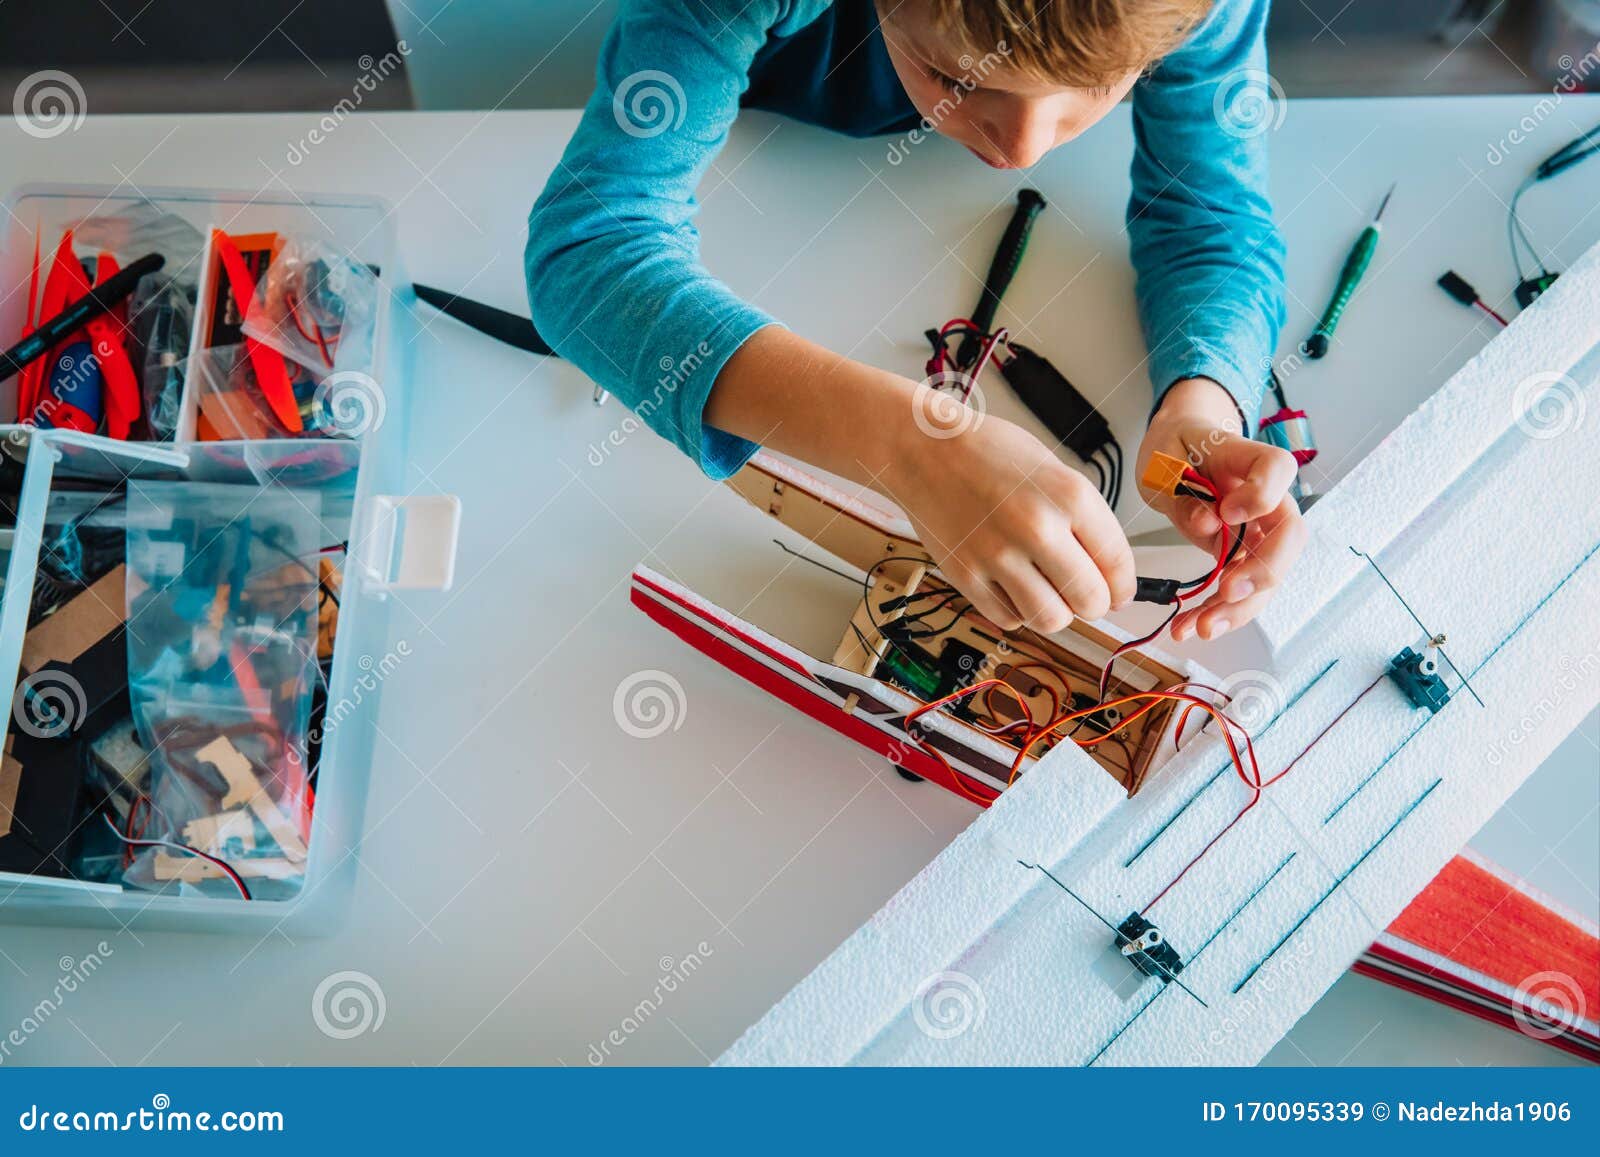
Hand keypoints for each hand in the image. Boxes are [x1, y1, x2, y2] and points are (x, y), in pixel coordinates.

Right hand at [883, 396, 1134, 633]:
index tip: (1120, 594)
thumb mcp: (1053, 470)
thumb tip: (1107, 571)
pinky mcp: (966, 575)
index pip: (1116, 563)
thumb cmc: (988, 453)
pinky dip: (1017, 611)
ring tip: (1048, 593)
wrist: (924, 449)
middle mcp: (1037, 528)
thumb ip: (1082, 519)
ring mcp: (998, 555)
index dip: (1124, 587)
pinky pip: (1008, 619)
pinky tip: (1013, 587)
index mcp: (1069, 496)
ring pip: (1051, 619)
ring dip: (1056, 613)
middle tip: (1085, 596)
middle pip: (1089, 599)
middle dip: (1094, 603)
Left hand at [1137, 378, 1305, 640]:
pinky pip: (1241, 589)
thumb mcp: (1165, 460)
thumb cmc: (1176, 447)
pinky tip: (1188, 628)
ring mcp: (1259, 530)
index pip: (1278, 469)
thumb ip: (1186, 494)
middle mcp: (1266, 497)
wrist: (1176, 450)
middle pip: (1288, 535)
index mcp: (1248, 458)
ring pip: (1268, 575)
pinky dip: (1216, 612)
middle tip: (1227, 590)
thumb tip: (1210, 525)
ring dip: (1238, 608)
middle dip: (1263, 570)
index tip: (1228, 511)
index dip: (1262, 494)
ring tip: (1200, 628)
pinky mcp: (1243, 556)